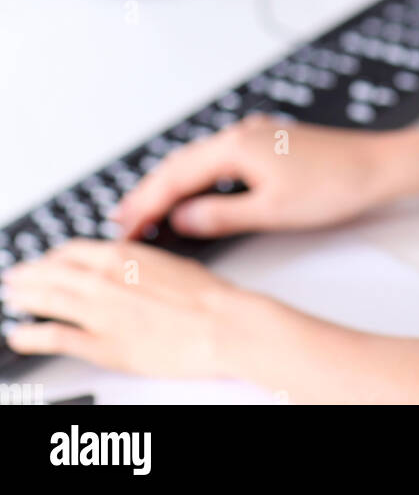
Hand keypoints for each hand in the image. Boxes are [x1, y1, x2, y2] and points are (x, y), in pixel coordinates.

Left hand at [1, 239, 243, 377]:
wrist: (219, 322)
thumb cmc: (204, 295)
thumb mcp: (167, 262)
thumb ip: (136, 264)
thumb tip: (125, 266)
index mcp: (121, 255)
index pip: (72, 252)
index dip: (52, 258)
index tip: (45, 262)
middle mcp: (103, 279)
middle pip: (52, 273)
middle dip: (29, 275)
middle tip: (15, 277)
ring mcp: (99, 312)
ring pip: (47, 300)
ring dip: (24, 298)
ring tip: (12, 298)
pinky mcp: (101, 343)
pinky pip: (55, 337)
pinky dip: (31, 335)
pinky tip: (19, 335)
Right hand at [111, 114, 392, 240]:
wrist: (376, 166)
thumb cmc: (332, 185)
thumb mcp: (270, 211)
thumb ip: (220, 216)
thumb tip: (180, 219)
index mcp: (236, 146)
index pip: (176, 177)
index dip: (146, 204)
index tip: (124, 228)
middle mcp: (241, 134)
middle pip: (181, 163)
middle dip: (150, 192)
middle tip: (123, 222)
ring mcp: (256, 136)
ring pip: (198, 159)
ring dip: (172, 185)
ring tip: (148, 211)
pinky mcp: (268, 144)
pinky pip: (218, 159)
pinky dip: (197, 178)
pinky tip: (194, 194)